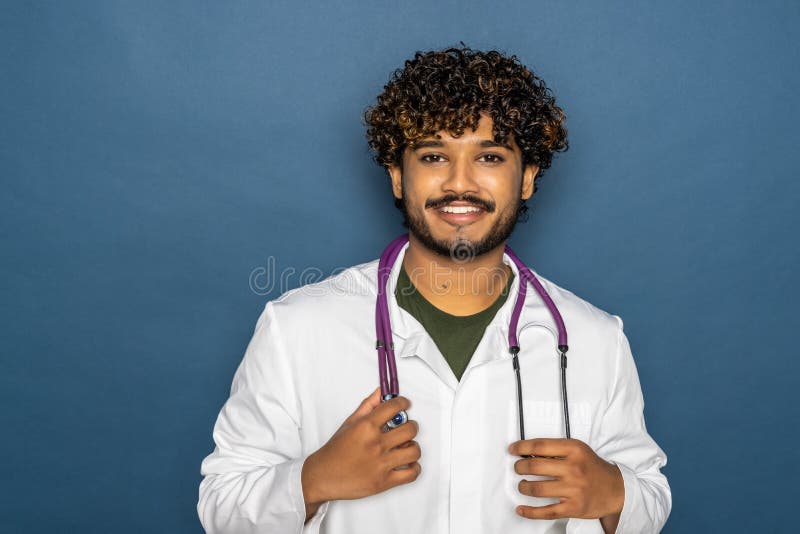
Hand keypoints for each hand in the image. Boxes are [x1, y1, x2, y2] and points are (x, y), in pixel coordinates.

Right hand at [302, 388, 420, 516]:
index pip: (394, 407)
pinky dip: (414, 468)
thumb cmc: (335, 450)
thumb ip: (367, 406)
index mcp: (366, 427)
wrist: (323, 476)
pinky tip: (406, 464)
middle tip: (406, 427)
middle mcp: (375, 444)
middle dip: (411, 426)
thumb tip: (381, 392)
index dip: (403, 403)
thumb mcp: (349, 423)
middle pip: (410, 429)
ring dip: (413, 447)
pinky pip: (411, 474)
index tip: (404, 404)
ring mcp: (381, 464)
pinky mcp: (384, 482)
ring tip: (406, 447)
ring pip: (414, 451)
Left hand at [508, 438, 623, 527]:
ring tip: (522, 485)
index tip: (512, 449)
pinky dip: (530, 512)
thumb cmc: (593, 468)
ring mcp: (574, 489)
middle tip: (517, 468)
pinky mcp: (574, 508)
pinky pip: (546, 511)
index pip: (540, 445)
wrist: (616, 489)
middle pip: (534, 466)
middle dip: (519, 467)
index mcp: (574, 450)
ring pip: (537, 489)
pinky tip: (521, 509)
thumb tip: (527, 451)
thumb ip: (556, 449)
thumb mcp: (578, 450)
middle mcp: (573, 468)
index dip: (521, 447)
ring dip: (523, 487)